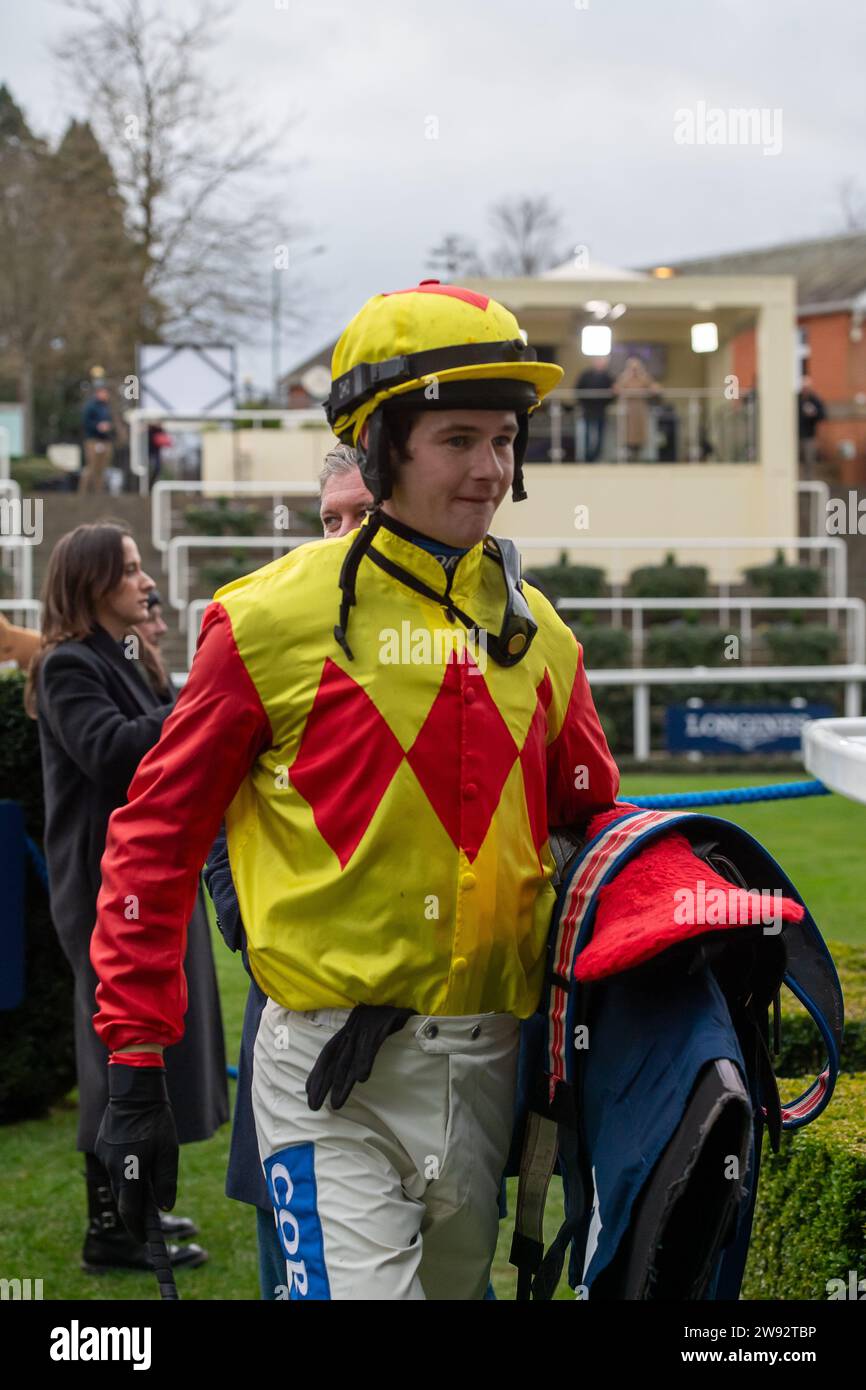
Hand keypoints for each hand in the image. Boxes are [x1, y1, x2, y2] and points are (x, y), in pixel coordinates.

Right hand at [94, 1063, 178, 1243]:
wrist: (135, 1091)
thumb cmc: (156, 1120)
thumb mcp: (168, 1151)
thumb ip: (166, 1180)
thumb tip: (165, 1207)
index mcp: (130, 1170)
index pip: (130, 1210)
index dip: (137, 1227)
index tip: (145, 1237)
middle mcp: (112, 1167)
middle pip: (123, 1197)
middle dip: (134, 1208)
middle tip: (148, 1216)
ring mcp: (104, 1156)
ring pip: (117, 1179)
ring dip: (130, 1185)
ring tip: (146, 1178)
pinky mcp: (100, 1145)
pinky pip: (112, 1163)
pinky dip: (124, 1167)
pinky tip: (135, 1155)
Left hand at [306, 1005, 415, 1110]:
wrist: (405, 996)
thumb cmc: (387, 1018)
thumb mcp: (368, 1030)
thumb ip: (358, 1047)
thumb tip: (352, 1070)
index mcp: (349, 1029)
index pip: (328, 1053)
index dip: (317, 1072)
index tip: (308, 1092)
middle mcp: (353, 1028)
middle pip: (334, 1058)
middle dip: (322, 1083)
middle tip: (314, 1106)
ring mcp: (366, 1025)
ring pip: (350, 1057)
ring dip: (342, 1081)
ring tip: (336, 1103)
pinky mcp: (382, 1023)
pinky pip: (371, 1044)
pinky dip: (365, 1061)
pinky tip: (362, 1078)